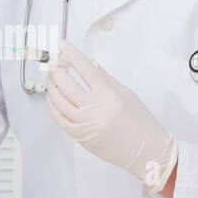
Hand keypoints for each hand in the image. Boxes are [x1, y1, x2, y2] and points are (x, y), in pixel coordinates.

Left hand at [44, 39, 178, 191]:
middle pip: (66, 84)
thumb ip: (106, 79)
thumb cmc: (141, 123)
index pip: (85, 68)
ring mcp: (86, 125)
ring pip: (58, 102)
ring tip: (51, 79)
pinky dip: (53, 108)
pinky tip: (53, 100)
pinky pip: (60, 120)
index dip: (71, 54)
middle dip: (56, 70)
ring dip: (51, 87)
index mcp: (108, 95)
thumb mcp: (127, 94)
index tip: (63, 46)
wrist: (146, 151)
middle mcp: (95, 109)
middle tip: (53, 62)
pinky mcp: (81, 138)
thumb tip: (90, 64)